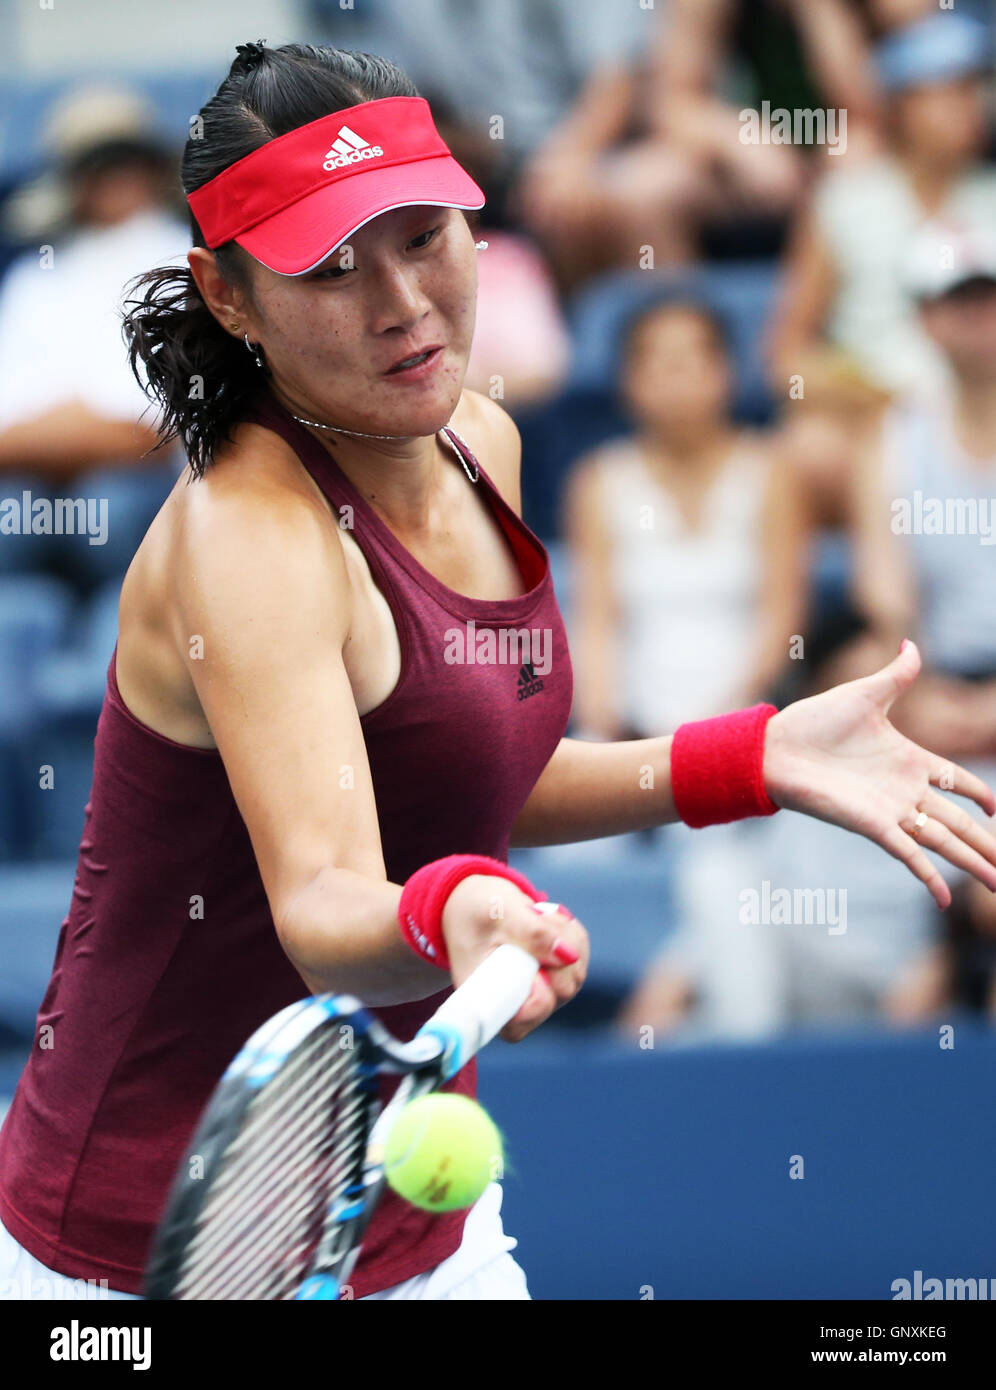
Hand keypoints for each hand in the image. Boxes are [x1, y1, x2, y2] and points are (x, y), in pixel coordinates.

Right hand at [441, 874, 588, 1041]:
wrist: (475, 906)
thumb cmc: (476, 913)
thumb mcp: (499, 914)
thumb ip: (533, 934)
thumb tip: (570, 956)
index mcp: (487, 1003)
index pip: (523, 1021)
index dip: (539, 993)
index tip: (530, 960)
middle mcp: (517, 1008)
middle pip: (562, 990)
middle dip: (556, 949)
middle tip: (533, 919)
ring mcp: (540, 996)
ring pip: (576, 973)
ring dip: (563, 936)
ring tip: (534, 917)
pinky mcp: (555, 981)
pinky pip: (579, 958)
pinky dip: (568, 934)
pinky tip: (545, 922)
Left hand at [762, 640, 995, 909]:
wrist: (775, 748)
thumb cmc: (814, 721)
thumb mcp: (866, 695)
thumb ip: (897, 676)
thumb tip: (912, 644)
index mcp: (909, 760)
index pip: (956, 781)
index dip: (978, 794)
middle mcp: (905, 791)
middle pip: (959, 822)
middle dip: (987, 844)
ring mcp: (891, 811)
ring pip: (944, 842)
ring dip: (973, 864)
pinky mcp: (873, 827)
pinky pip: (909, 855)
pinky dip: (928, 877)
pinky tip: (945, 900)